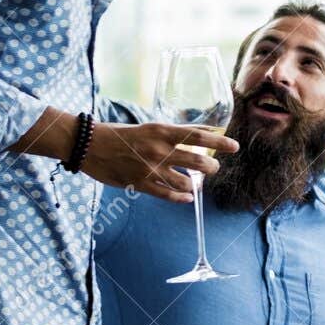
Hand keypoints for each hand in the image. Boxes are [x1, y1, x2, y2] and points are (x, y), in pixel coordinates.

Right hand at [80, 121, 238, 202]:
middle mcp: (159, 150)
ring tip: (197, 182)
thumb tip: (200, 133)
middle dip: (211, 167)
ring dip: (196, 184)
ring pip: (186, 182)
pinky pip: (167, 195)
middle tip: (213, 168)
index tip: (234, 147)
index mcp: (161, 132)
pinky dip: (182, 197)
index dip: (219, 142)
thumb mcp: (149, 127)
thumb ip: (173, 133)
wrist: (90, 145)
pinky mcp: (140, 184)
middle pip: (197, 161)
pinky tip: (188, 197)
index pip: (198, 136)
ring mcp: (150, 168)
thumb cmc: (121, 134)